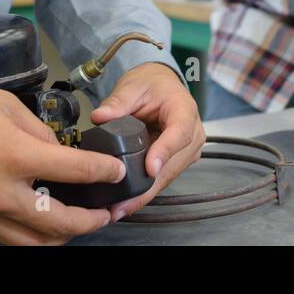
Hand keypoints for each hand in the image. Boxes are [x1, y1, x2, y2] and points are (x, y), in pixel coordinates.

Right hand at [0, 75, 124, 244]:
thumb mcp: (2, 103)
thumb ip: (37, 130)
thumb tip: (58, 148)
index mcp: (15, 155)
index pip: (76, 171)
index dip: (104, 173)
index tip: (116, 172)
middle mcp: (1, 191)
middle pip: (60, 223)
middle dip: (91, 220)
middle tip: (107, 212)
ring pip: (33, 243)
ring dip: (62, 237)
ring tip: (77, 224)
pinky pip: (5, 237)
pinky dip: (28, 234)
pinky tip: (38, 220)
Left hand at [90, 61, 204, 221]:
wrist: (161, 87)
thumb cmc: (153, 85)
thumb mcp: (134, 86)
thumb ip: (118, 102)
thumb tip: (101, 116)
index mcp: (185, 109)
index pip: (180, 133)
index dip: (165, 152)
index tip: (149, 168)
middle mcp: (192, 133)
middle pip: (173, 164)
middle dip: (148, 186)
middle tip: (124, 202)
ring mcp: (187, 150)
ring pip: (167, 177)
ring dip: (145, 194)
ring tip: (121, 208)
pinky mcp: (177, 162)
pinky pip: (162, 179)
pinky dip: (145, 192)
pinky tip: (127, 203)